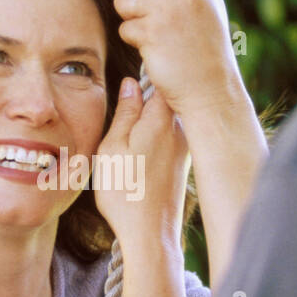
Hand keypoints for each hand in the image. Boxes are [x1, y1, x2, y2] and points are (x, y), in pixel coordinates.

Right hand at [93, 76, 189, 251]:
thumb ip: (123, 113)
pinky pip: (168, 137)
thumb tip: (131, 85)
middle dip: (147, 92)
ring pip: (165, 118)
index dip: (147, 68)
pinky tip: (137, 152)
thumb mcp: (112, 147)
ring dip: (148, 117)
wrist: (151, 234)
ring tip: (126, 129)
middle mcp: (180, 129)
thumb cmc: (125, 192)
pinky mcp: (183, 164)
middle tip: (124, 96)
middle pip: (165, 97)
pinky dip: (153, 136)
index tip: (134, 62)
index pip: (160, 78)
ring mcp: (185, 147)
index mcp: (162, 119)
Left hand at [117, 0, 244, 119]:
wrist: (211, 90)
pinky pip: (125, 26)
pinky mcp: (151, 33)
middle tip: (150, 9)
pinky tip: (156, 50)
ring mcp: (168, 11)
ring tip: (155, 32)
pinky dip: (134, 39)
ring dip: (131, 16)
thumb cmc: (205, 50)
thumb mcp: (205, 6)